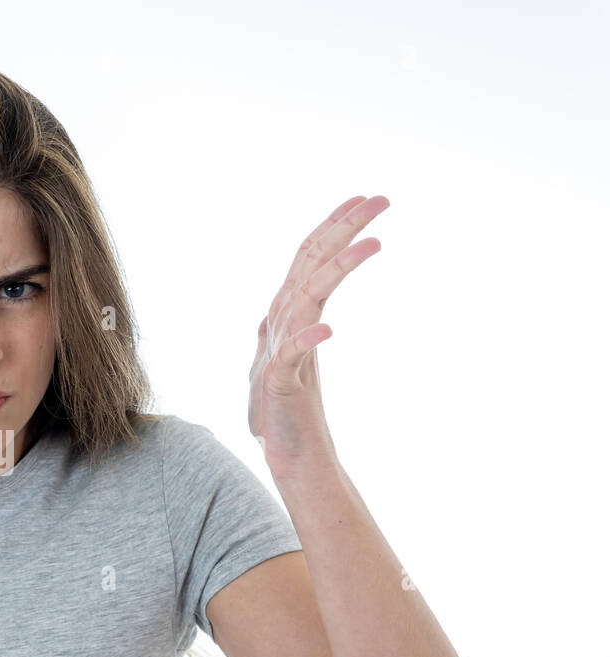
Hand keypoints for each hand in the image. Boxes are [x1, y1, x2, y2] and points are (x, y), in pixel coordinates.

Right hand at [249, 194, 388, 476]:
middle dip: (342, 228)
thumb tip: (287, 314)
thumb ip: (293, 332)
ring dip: (337, 268)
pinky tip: (328, 329)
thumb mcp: (291, 361)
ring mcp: (276, 351)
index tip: (365, 198)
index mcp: (288, 314)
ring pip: (305, 298)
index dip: (333, 226)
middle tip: (380, 199)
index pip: (309, 258)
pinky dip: (306, 340)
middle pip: (309, 263)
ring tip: (373, 243)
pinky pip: (290, 356)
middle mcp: (280, 324)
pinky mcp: (277, 383)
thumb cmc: (292, 413)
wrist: (289, 457)